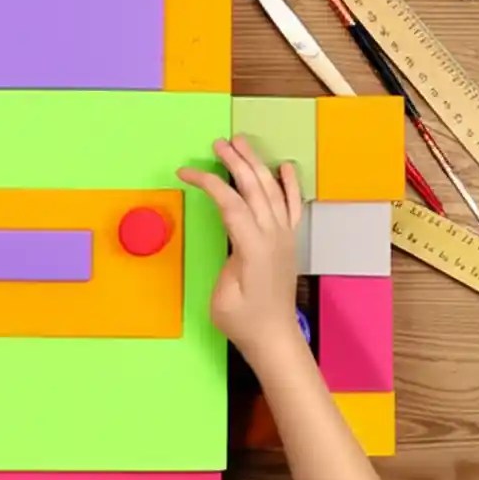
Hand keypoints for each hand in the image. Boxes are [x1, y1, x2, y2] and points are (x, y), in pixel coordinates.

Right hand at [178, 135, 302, 364]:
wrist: (274, 337)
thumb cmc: (242, 321)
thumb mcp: (223, 294)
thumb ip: (228, 259)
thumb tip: (232, 235)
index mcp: (253, 247)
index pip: (229, 202)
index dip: (207, 182)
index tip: (185, 172)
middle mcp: (274, 235)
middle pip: (254, 187)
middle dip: (235, 161)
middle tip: (217, 143)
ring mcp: (284, 236)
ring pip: (272, 190)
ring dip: (256, 163)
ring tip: (242, 143)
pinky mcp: (289, 240)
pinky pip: (293, 205)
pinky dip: (290, 183)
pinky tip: (285, 166)